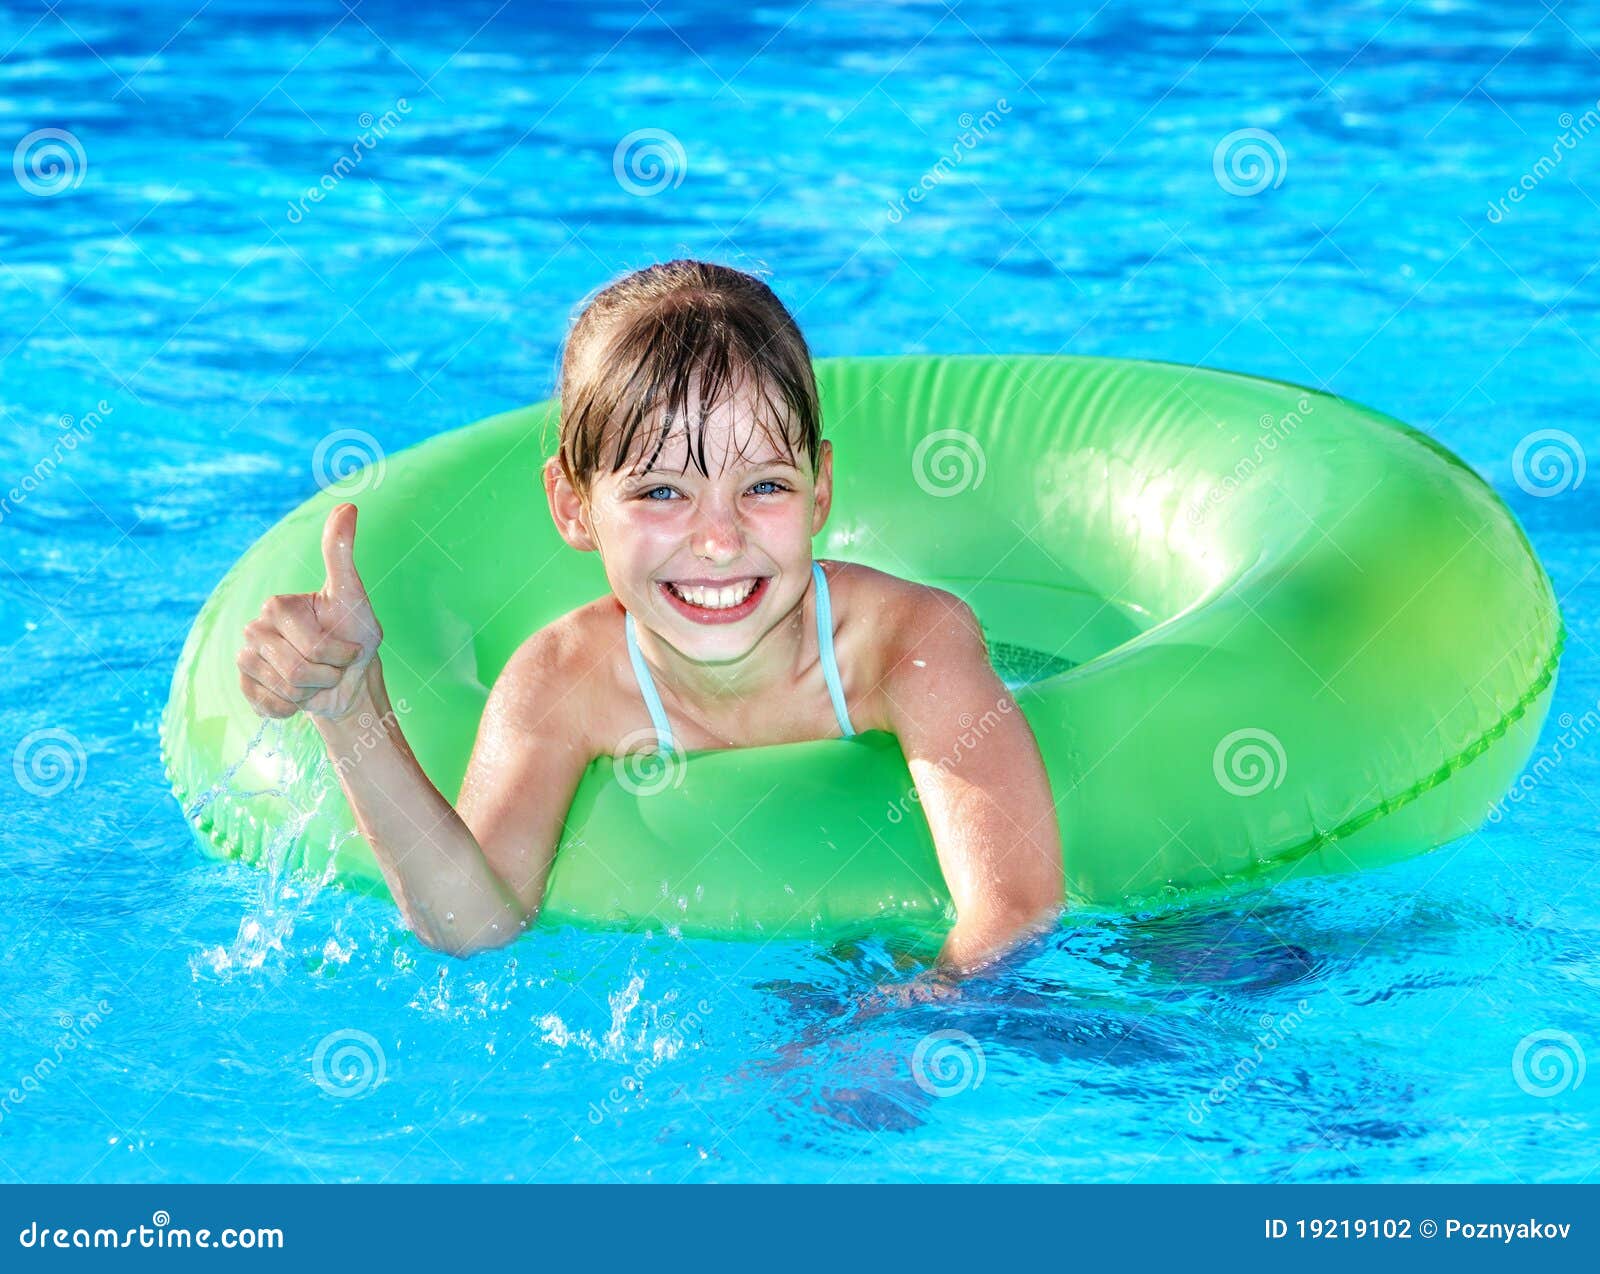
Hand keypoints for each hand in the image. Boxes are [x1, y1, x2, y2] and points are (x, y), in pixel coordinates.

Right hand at [236, 503, 383, 721]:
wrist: (347, 680)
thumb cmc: (354, 634)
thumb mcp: (353, 595)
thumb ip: (342, 553)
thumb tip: (348, 505)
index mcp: (276, 605)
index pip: (312, 645)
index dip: (340, 654)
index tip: (348, 647)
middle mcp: (253, 629)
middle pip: (296, 670)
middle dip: (328, 675)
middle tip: (333, 666)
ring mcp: (245, 660)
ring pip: (284, 691)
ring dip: (313, 692)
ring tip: (318, 678)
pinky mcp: (245, 689)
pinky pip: (270, 708)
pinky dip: (295, 708)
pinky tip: (301, 695)